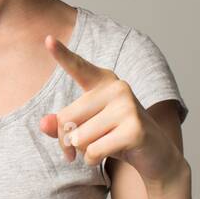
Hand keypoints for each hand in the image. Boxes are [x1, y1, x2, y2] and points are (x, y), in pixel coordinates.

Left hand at [37, 34, 184, 187]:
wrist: (156, 155)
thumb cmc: (115, 137)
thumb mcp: (86, 128)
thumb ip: (61, 124)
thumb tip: (43, 123)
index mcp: (103, 82)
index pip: (78, 67)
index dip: (62, 54)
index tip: (48, 39)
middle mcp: (117, 88)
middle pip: (66, 118)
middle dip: (66, 140)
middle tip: (77, 148)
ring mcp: (128, 107)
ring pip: (79, 137)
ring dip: (82, 151)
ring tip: (101, 147)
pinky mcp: (134, 129)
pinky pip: (93, 150)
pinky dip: (93, 159)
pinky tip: (109, 154)